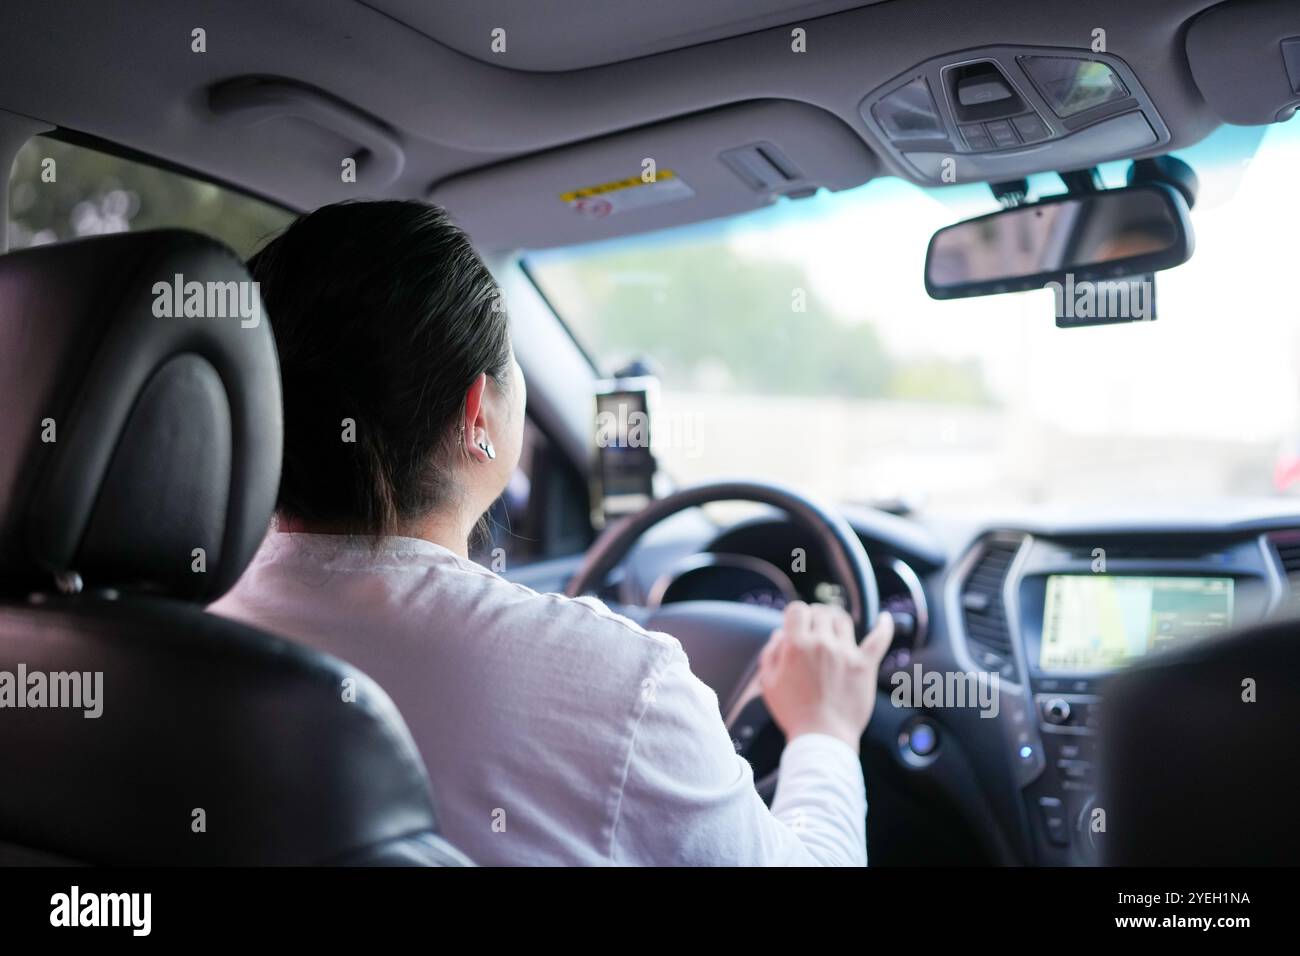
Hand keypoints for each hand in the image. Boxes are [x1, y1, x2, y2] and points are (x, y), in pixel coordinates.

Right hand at [758, 601, 893, 749]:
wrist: (821, 737)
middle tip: (813, 630)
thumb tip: (780, 634)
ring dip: (836, 620)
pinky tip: (884, 619)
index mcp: (796, 645)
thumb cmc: (793, 712)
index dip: (795, 615)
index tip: (796, 625)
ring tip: (834, 629)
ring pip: (843, 619)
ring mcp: (846, 653)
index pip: (797, 609)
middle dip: (814, 617)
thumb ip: (771, 653)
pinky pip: (879, 639)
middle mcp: (822, 643)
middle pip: (821, 612)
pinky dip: (884, 626)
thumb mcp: (768, 682)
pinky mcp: (865, 665)